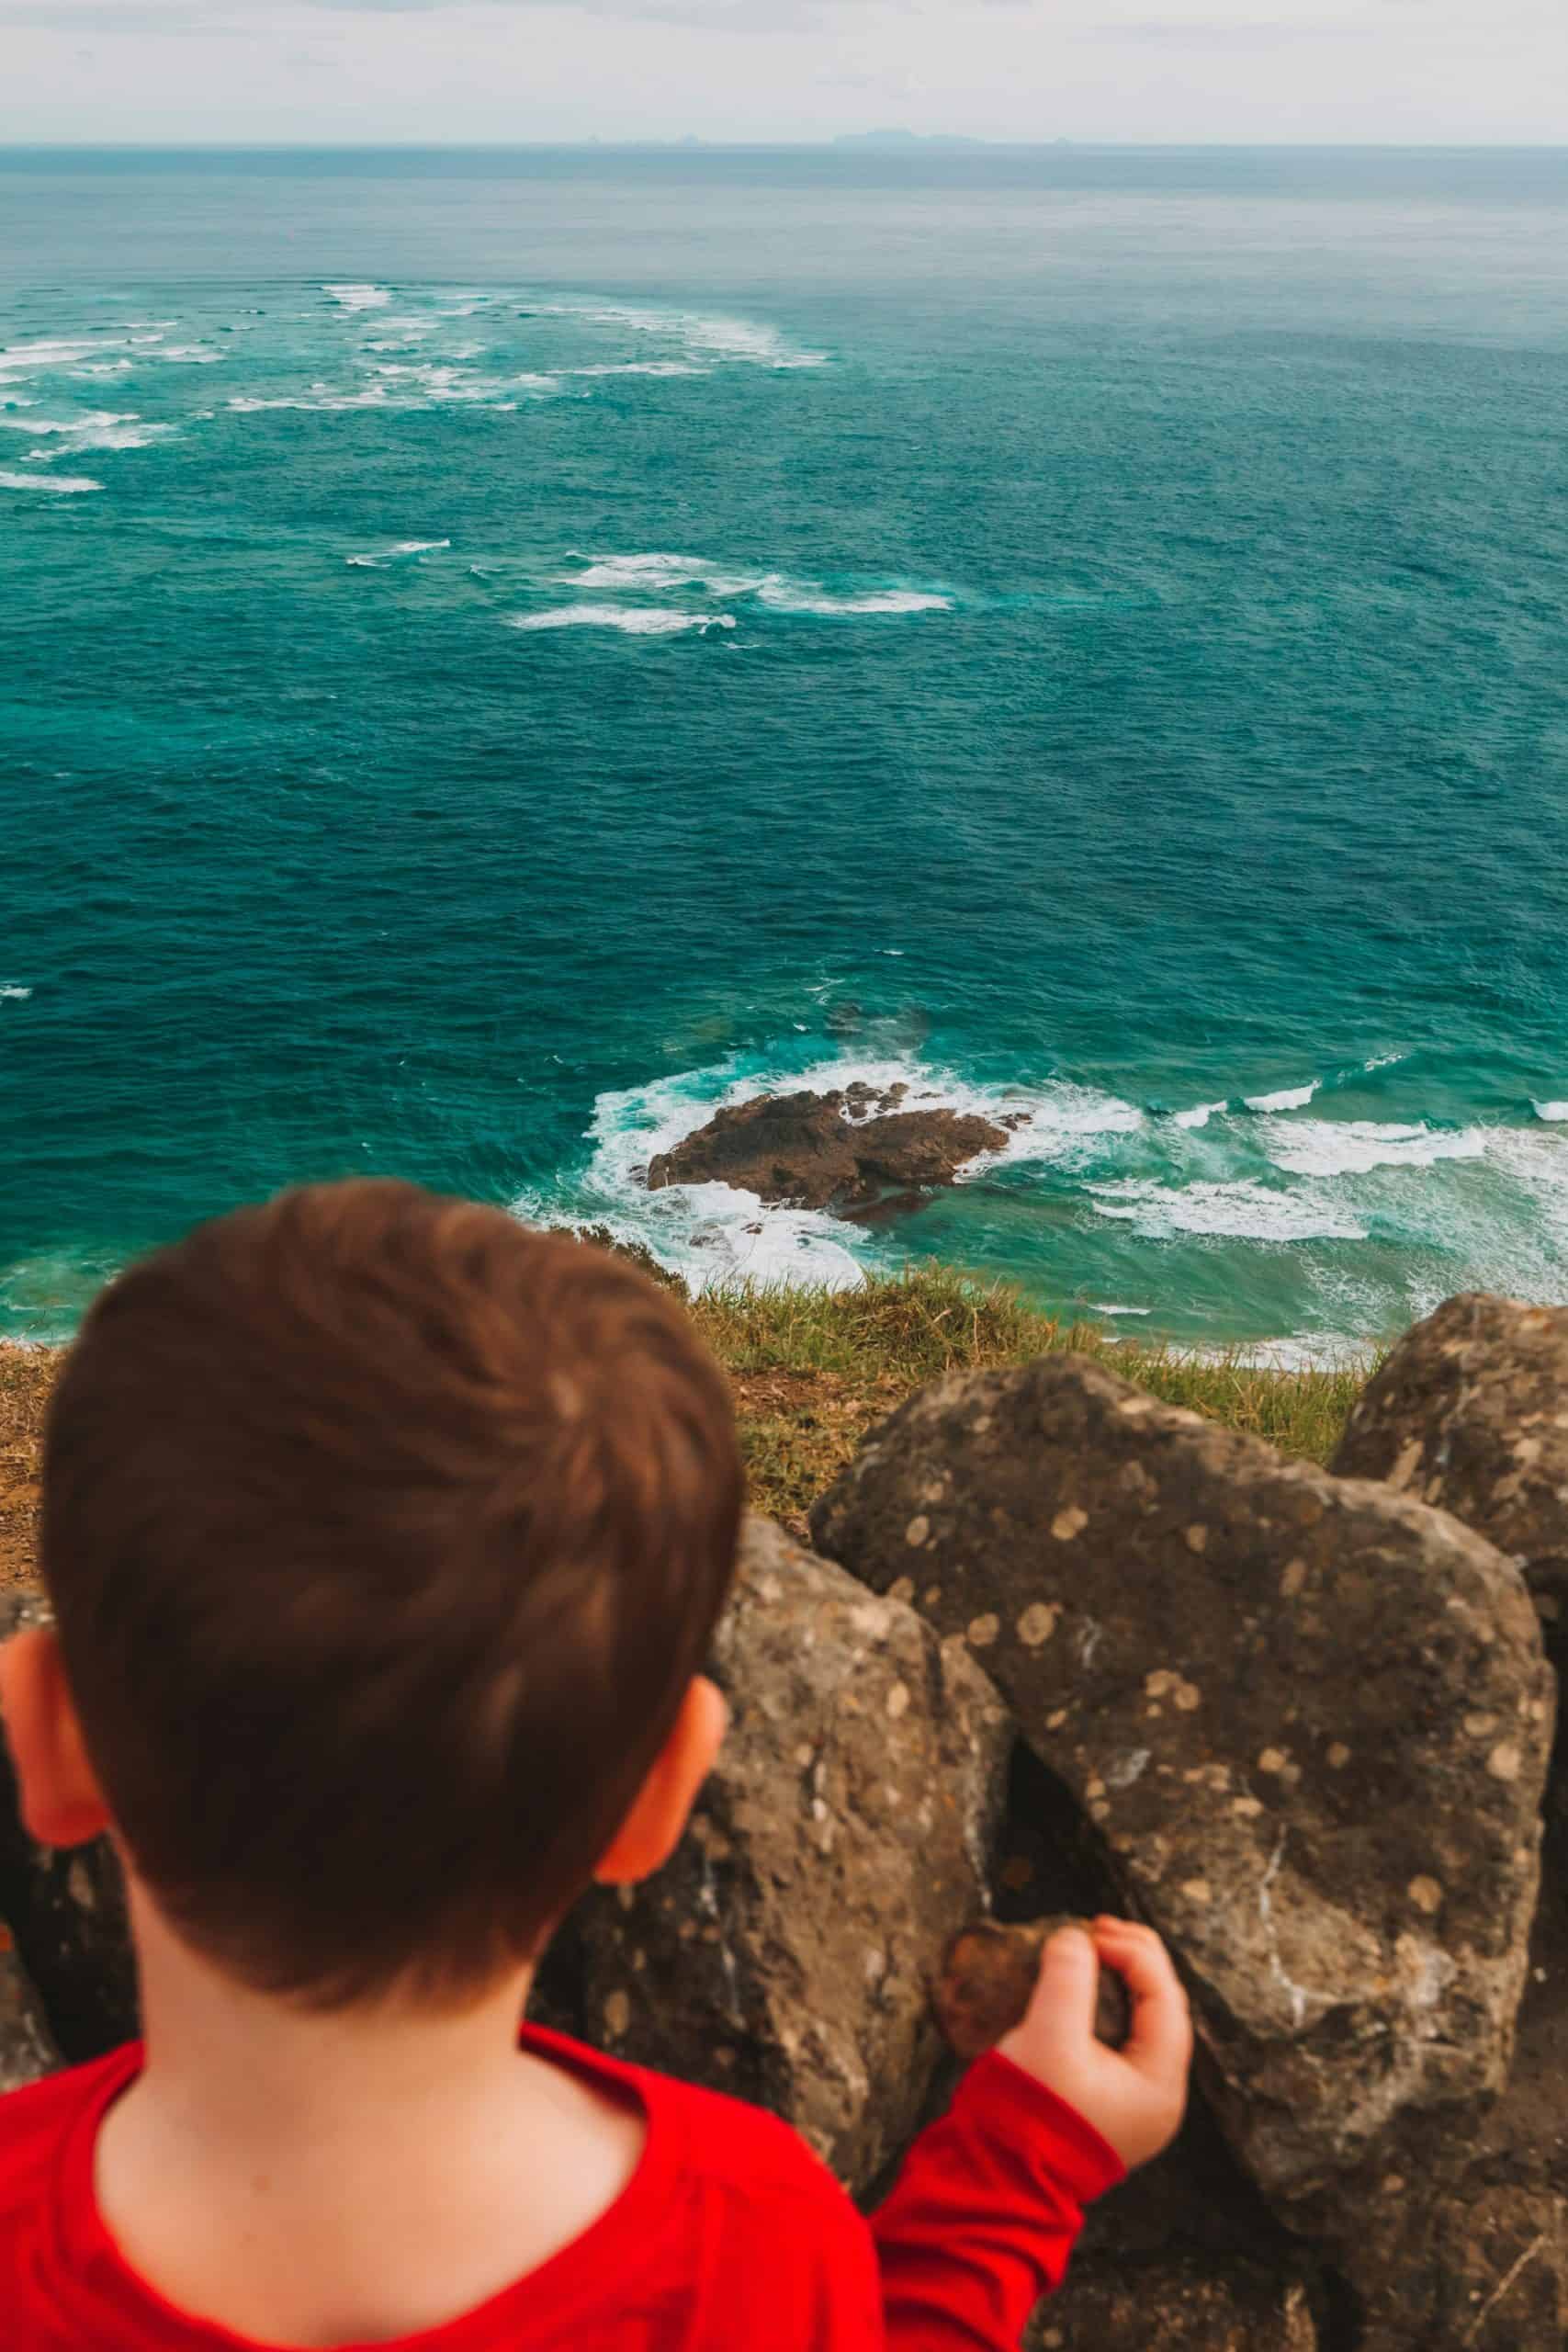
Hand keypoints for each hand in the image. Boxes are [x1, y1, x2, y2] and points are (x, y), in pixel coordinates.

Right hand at [996, 1916, 1191, 2170]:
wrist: (1001, 2178)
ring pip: (1144, 2022)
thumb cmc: (1028, 2113)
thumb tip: (1074, 1938)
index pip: (1164, 1998)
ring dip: (1120, 1979)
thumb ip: (1068, 1978)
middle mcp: (1158, 2097)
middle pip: (1161, 2009)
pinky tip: (1082, 1985)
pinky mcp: (1108, 2102)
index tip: (1093, 1930)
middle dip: (1133, 1960)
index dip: (1134, 1953)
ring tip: (1090, 1946)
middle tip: (1097, 1927)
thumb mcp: (1048, 2035)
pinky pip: (1123, 2039)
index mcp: (1159, 2085)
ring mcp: (1134, 2102)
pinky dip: (1108, 2005)